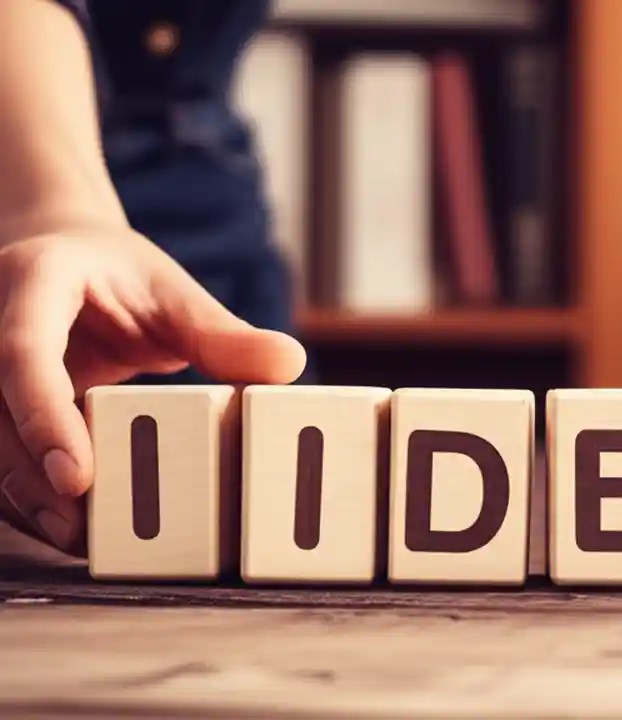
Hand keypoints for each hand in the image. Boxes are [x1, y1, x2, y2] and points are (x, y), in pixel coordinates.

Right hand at [0, 227, 305, 553]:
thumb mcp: (173, 293)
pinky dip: (26, 494)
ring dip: (26, 496)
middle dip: (33, 476)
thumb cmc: (118, 274)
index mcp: (33, 278)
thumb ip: (223, 333)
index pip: (22, 352)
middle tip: (83, 532)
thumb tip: (290, 363)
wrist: (58, 256)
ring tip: (80, 542)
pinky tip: (65, 528)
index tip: (78, 478)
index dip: (45, 417)